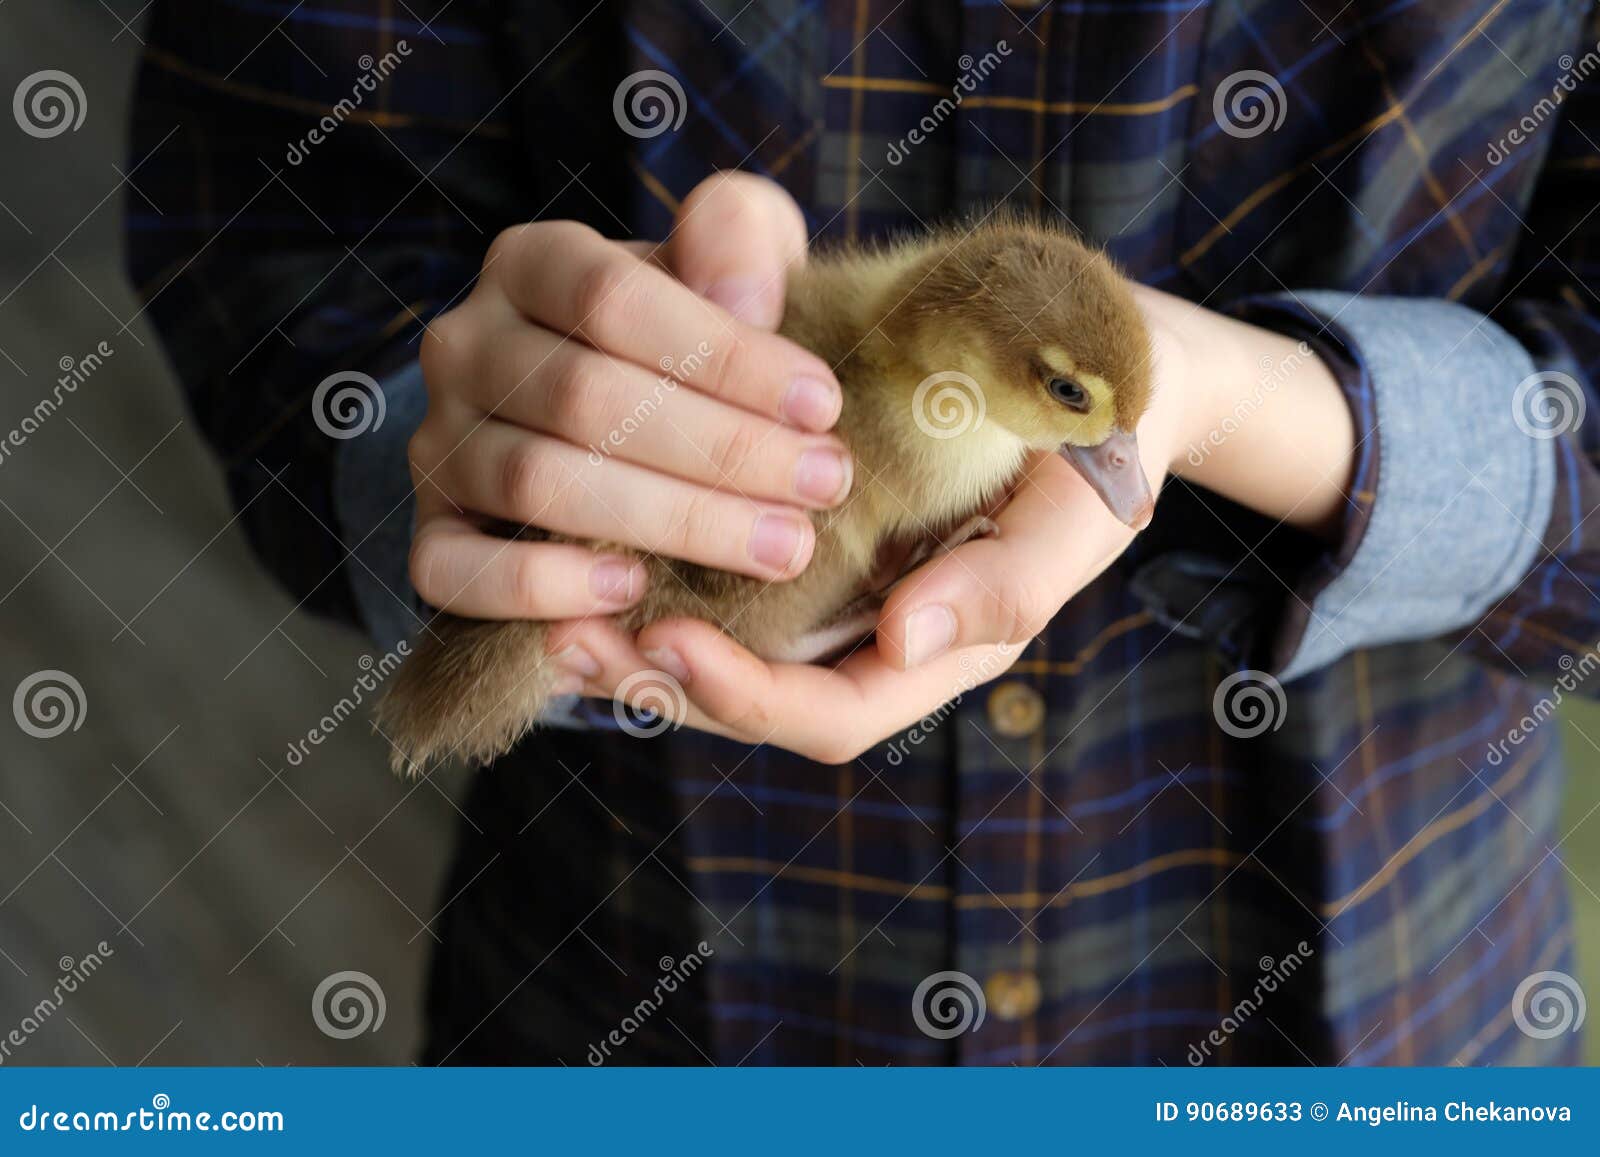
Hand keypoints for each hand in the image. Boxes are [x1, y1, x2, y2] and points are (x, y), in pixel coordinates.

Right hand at [405, 173, 852, 635]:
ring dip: (673, 521)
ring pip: (537, 484)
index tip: (822, 405)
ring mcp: (440, 445)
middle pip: (584, 397)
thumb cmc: (691, 338)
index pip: (612, 298)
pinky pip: (455, 570)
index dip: (724, 355)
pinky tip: (634, 589)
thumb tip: (745, 301)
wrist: (626, 424)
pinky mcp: (431, 537)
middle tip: (823, 486)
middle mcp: (466, 346)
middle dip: (722, 448)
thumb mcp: (729, 261)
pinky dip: (542, 585)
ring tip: (781, 546)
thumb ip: (739, 240)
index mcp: (530, 262)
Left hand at [554, 280, 1354, 763]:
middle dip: (656, 677)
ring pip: (722, 640)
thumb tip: (906, 639)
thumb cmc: (1103, 445)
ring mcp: (837, 588)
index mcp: (939, 649)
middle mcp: (873, 633)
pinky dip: (657, 563)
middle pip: (751, 696)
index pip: (829, 712)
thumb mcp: (1078, 514)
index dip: (745, 694)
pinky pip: (721, 569)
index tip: (665, 641)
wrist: (1100, 375)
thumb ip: (1004, 586)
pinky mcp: (809, 531)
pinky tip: (590, 532)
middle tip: (561, 632)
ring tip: (547, 597)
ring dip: (633, 631)